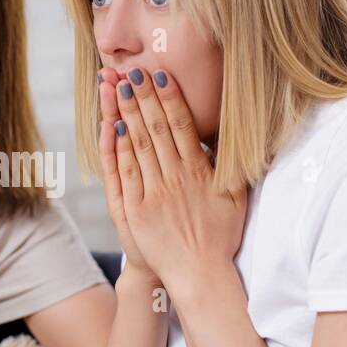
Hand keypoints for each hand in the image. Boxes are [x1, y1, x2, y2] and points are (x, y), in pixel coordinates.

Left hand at [104, 66, 247, 296]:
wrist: (199, 275)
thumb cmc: (220, 236)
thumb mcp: (235, 198)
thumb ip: (229, 166)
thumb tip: (227, 138)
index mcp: (199, 172)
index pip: (182, 126)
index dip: (170, 98)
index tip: (160, 75)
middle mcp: (176, 178)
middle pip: (156, 128)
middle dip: (142, 97)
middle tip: (131, 70)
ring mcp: (153, 193)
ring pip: (138, 144)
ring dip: (126, 113)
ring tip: (116, 87)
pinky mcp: (135, 209)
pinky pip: (124, 172)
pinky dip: (116, 148)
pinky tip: (111, 126)